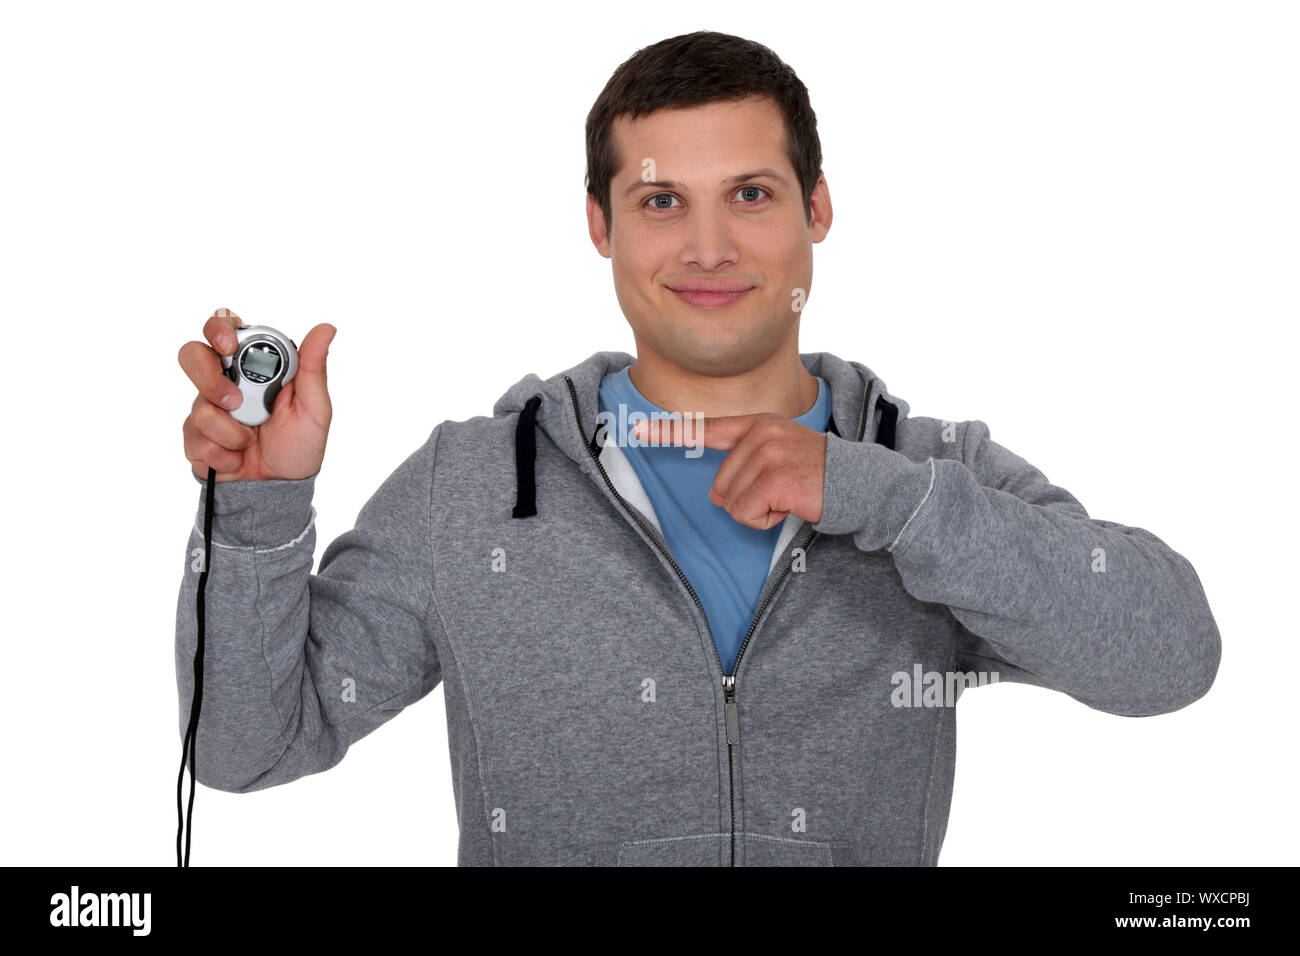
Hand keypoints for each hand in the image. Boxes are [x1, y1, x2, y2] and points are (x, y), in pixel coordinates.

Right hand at [178, 307, 335, 481]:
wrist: (279, 489)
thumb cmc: (299, 445)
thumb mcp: (314, 408)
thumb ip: (312, 367)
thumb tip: (326, 329)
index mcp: (254, 366)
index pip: (225, 328)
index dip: (219, 329)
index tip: (228, 346)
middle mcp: (225, 381)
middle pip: (193, 355)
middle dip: (208, 379)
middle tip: (233, 402)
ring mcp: (206, 407)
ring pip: (199, 406)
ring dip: (231, 431)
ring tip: (250, 441)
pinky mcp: (194, 435)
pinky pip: (198, 438)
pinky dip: (224, 453)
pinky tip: (237, 458)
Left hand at [632, 412, 826, 528]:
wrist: (862, 484)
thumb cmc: (819, 476)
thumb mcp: (782, 452)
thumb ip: (750, 459)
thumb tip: (718, 496)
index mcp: (759, 425)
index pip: (706, 429)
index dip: (669, 432)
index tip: (637, 429)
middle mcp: (761, 433)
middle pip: (720, 485)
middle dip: (746, 499)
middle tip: (782, 491)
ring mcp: (768, 454)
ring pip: (731, 503)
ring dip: (758, 511)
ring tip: (790, 496)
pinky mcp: (775, 478)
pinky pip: (746, 514)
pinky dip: (766, 521)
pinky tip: (791, 505)